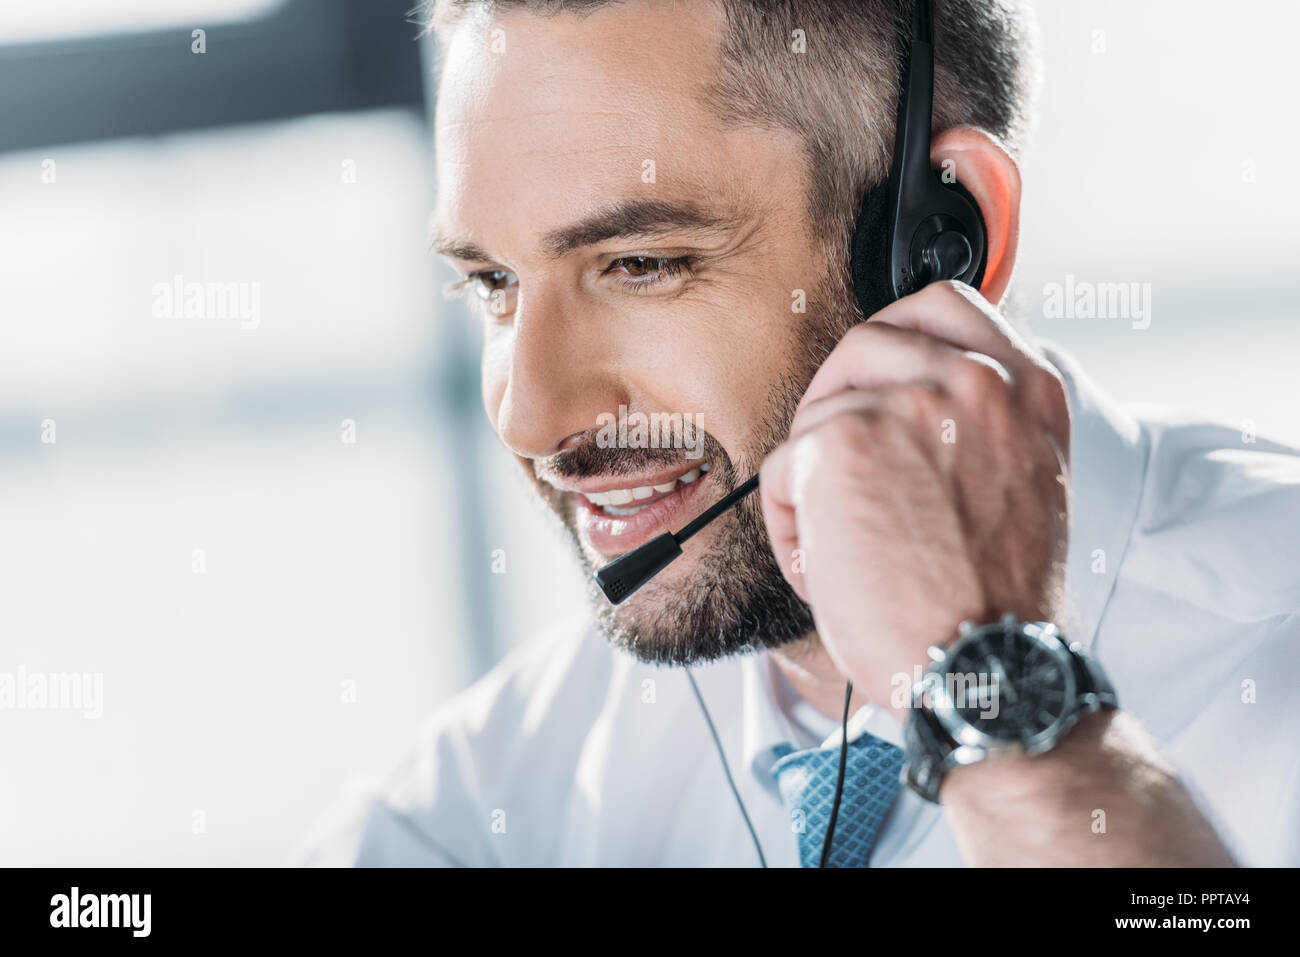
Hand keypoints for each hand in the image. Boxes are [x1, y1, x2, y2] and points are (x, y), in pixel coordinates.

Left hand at [759, 281, 1070, 710]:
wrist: (984, 669)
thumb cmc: (993, 603)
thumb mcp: (1023, 486)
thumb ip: (980, 424)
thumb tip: (903, 397)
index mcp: (1027, 390)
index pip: (947, 306)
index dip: (895, 339)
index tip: (874, 383)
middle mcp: (977, 381)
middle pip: (866, 342)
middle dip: (837, 408)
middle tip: (840, 478)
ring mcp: (912, 403)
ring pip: (819, 410)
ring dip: (815, 478)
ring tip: (843, 542)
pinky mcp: (844, 439)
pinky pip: (784, 467)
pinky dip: (790, 524)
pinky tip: (827, 568)